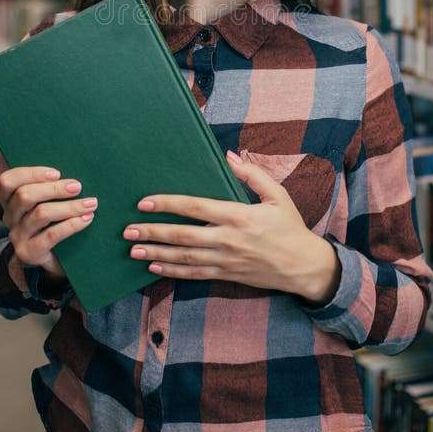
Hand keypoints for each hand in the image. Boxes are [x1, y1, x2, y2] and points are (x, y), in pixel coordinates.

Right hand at [0, 166, 97, 279]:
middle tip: (78, 186)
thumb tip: (74, 173)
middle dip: (54, 189)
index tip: (57, 173)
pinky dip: (72, 225)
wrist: (54, 259)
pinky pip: (51, 235)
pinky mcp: (29, 252)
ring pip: (41, 214)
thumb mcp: (47, 202)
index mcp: (10, 200)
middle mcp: (10, 217)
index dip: (31, 173)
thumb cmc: (53, 222)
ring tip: (90, 203)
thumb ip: (51, 187)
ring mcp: (17, 236)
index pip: (8, 181)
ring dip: (69, 206)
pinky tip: (87, 219)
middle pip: (25, 195)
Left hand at [122, 152, 339, 303]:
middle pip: (183, 235)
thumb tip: (229, 156)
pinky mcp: (226, 275)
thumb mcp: (277, 195)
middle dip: (153, 232)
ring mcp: (225, 260)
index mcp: (238, 216)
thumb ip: (252, 174)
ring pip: (184, 257)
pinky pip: (194, 274)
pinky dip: (173, 271)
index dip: (168, 204)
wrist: (304, 267)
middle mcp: (228, 239)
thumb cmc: (290, 227)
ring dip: (156, 253)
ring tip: (132, 250)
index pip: (195, 207)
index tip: (145, 202)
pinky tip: (154, 267)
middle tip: (127, 230)